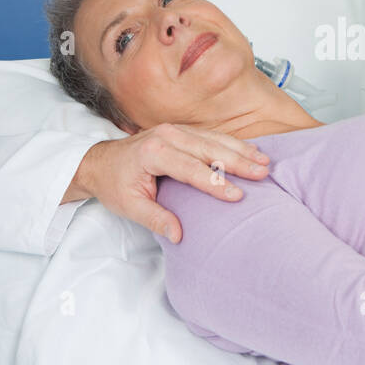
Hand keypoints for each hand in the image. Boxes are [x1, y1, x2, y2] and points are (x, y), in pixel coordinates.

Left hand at [67, 124, 270, 242]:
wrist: (99, 162)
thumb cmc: (114, 184)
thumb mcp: (129, 206)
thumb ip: (155, 219)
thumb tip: (178, 235)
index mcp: (153, 152)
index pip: (191, 169)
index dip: (215, 183)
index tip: (237, 196)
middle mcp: (167, 135)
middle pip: (209, 149)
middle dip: (238, 161)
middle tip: (262, 173)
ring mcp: (175, 130)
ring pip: (214, 139)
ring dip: (241, 150)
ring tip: (264, 162)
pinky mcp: (181, 131)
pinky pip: (211, 136)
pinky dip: (232, 144)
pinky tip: (251, 151)